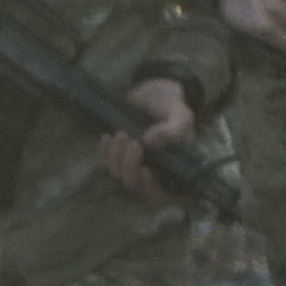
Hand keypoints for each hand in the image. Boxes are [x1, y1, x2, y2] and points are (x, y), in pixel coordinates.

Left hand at [101, 76, 196, 192]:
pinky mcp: (119, 154)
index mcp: (172, 170)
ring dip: (116, 157)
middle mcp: (152, 172)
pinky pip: (107, 162)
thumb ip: (172, 130)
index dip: (151, 188)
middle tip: (132, 141)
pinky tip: (107, 138)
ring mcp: (134, 164)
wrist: (155, 91)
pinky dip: (105, 152)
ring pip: (118, 174)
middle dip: (130, 166)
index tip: (146, 171)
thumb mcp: (181, 116)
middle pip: (134, 185)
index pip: (161, 194)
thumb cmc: (173, 107)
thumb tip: (150, 142)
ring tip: (121, 134)